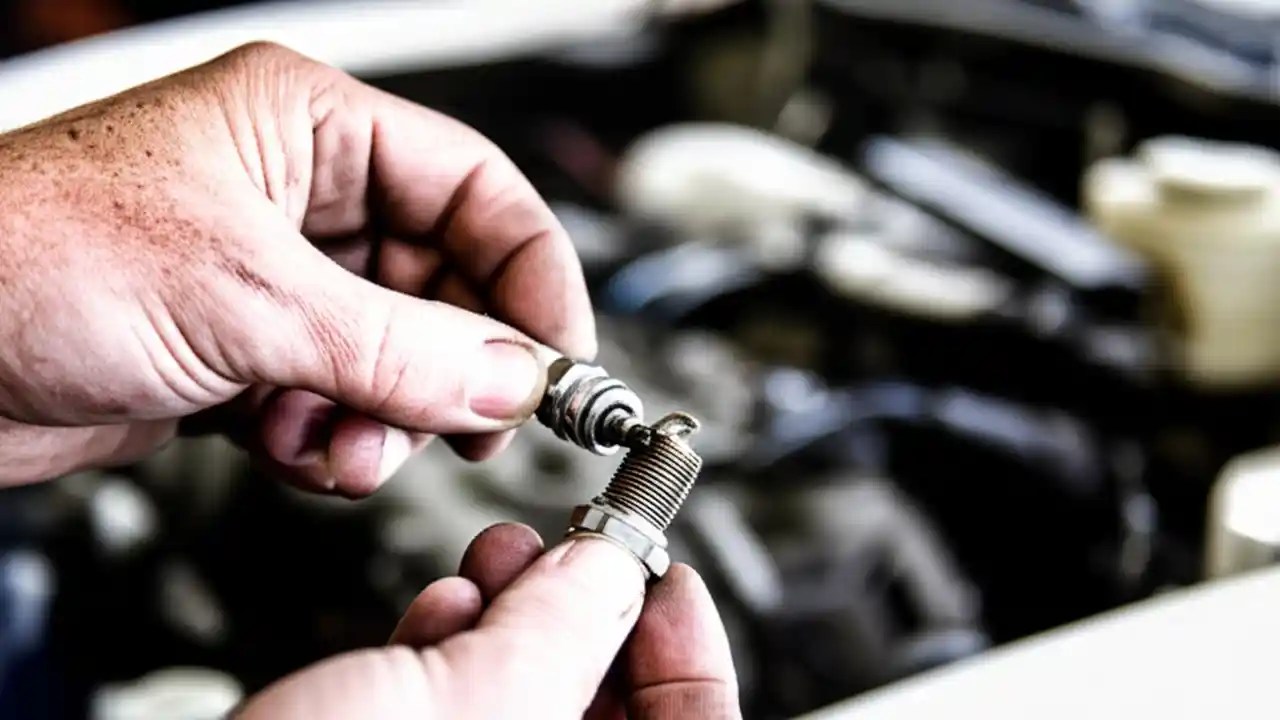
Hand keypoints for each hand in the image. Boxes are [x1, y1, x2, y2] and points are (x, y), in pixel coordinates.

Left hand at [0, 42, 592, 488]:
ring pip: (398, 357)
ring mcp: (275, 281)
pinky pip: (340, 402)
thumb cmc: (24, 260)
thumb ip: (400, 348)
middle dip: (455, 365)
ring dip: (386, 417)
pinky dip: (331, 441)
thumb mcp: (247, 297)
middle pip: (445, 284)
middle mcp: (301, 198)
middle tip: (475, 425)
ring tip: (344, 442)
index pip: (475, 190)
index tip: (560, 358)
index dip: (530, 274)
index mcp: (311, 128)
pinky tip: (289, 448)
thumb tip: (513, 380)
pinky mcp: (246, 354)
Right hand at [235, 523, 740, 718]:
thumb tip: (609, 568)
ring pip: (530, 702)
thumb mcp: (484, 703)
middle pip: (609, 708)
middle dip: (590, 613)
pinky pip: (462, 712)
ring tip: (500, 563)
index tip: (667, 576)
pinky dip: (459, 651)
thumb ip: (566, 625)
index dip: (691, 653)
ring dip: (519, 618)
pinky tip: (442, 608)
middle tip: (579, 552)